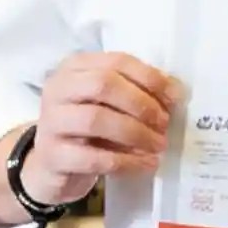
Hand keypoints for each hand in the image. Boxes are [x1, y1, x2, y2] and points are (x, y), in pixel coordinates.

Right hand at [22, 52, 182, 205]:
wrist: (52, 166)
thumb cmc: (87, 128)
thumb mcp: (109, 104)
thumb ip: (136, 92)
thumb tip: (176, 92)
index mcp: (76, 67)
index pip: (117, 61)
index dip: (149, 78)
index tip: (175, 97)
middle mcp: (58, 88)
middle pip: (103, 85)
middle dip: (141, 104)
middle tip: (164, 123)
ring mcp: (51, 122)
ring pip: (96, 120)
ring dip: (136, 133)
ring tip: (158, 145)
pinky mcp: (52, 156)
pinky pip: (93, 158)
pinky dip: (126, 161)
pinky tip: (146, 164)